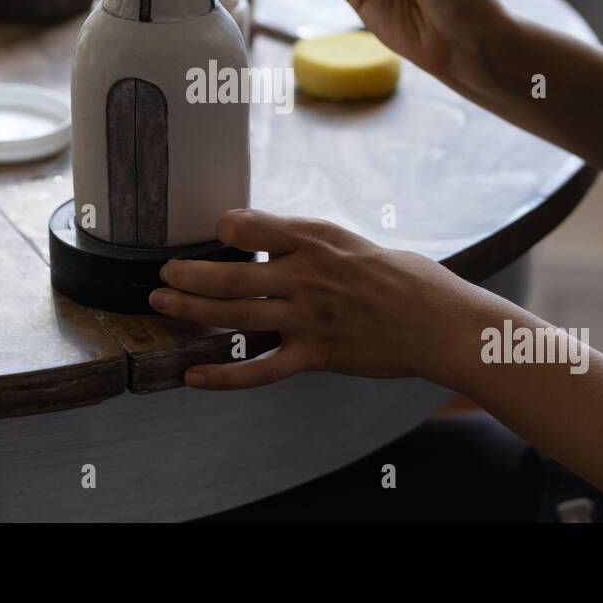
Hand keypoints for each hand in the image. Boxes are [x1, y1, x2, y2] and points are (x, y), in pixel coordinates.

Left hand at [148, 209, 478, 389]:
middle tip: (162, 276)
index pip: (250, 227)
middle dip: (187, 276)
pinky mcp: (316, 355)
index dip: (222, 228)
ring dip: (190, 312)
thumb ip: (307, 240)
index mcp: (316, 239)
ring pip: (235, 317)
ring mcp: (308, 318)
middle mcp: (306, 276)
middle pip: (230, 276)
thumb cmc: (402, 277)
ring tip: (161, 306)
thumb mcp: (351, 242)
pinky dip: (223, 376)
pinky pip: (260, 370)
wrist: (441, 321)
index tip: (210, 233)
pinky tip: (193, 375)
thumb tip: (268, 236)